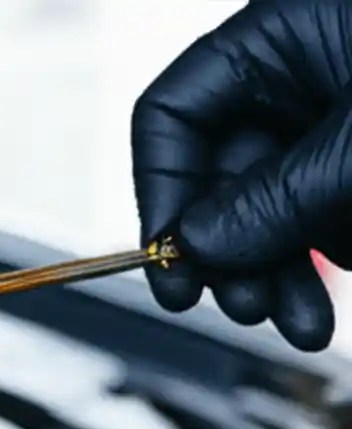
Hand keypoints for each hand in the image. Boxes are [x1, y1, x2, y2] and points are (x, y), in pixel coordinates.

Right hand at [131, 0, 351, 350]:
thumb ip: (279, 196)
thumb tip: (199, 244)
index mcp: (277, 41)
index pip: (172, 115)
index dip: (159, 188)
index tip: (169, 256)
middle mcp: (294, 85)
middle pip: (217, 177)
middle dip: (226, 251)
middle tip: (238, 305)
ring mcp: (329, 129)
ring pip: (269, 213)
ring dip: (275, 278)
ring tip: (296, 326)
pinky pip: (317, 224)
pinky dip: (317, 269)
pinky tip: (322, 308)